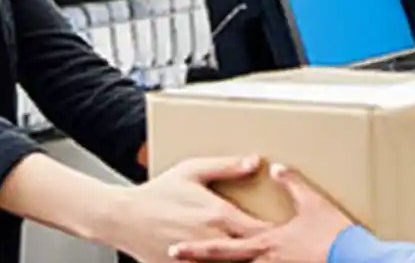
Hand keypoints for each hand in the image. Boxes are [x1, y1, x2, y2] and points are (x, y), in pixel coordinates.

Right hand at [99, 156, 270, 262]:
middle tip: (283, 251)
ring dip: (246, 261)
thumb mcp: (192, 170)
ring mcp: (198, 260)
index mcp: (219, 215)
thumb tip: (255, 161)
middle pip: (252, 254)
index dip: (278, 234)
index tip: (290, 233)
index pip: (261, 231)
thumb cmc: (158, 192)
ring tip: (263, 258)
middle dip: (266, 253)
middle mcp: (212, 240)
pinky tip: (230, 262)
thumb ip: (226, 166)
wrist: (123, 217)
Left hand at [169, 163, 352, 262]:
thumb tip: (274, 167)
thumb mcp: (313, 203)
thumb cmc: (335, 235)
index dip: (197, 249)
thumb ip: (291, 183)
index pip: (223, 248)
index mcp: (266, 244)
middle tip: (176, 256)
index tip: (176, 247)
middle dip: (200, 262)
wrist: (356, 260)